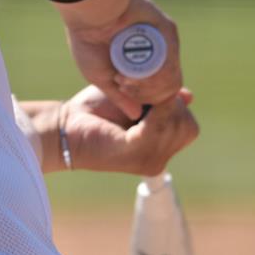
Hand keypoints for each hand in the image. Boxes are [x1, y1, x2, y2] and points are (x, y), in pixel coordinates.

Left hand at [52, 85, 198, 176]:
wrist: (65, 125)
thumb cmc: (96, 111)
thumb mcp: (137, 100)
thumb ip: (163, 100)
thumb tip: (189, 96)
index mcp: (159, 150)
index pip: (189, 126)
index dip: (176, 106)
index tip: (153, 92)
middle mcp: (158, 161)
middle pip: (186, 125)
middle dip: (170, 104)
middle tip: (143, 94)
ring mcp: (149, 161)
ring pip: (176, 124)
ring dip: (160, 103)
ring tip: (137, 95)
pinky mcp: (135, 154)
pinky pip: (159, 127)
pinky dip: (152, 109)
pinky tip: (137, 100)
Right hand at [62, 0, 181, 120]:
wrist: (89, 13)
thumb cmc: (89, 42)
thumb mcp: (101, 77)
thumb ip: (119, 96)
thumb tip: (136, 115)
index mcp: (142, 63)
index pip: (157, 91)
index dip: (144, 99)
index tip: (123, 91)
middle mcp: (156, 53)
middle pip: (167, 88)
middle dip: (147, 95)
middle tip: (124, 86)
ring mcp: (164, 43)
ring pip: (171, 79)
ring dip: (148, 86)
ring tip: (124, 79)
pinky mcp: (168, 31)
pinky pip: (170, 63)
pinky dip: (153, 75)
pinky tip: (131, 72)